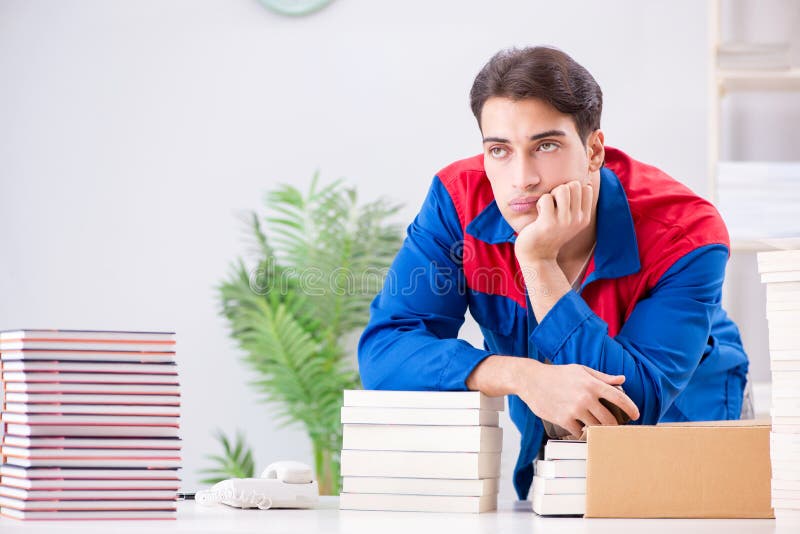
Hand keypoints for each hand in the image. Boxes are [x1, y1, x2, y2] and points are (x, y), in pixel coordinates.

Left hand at [514, 180, 592, 263]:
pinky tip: (539, 214)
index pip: (586, 188)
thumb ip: (575, 204)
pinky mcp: (548, 223)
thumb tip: (583, 181)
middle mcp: (577, 219)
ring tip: (546, 208)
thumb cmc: (550, 233)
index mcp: (584, 217)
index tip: (563, 202)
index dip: (571, 189)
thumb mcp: (569, 220)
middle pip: (574, 184)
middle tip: (553, 204)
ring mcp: (564, 222)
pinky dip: (540, 202)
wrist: (537, 255)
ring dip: (551, 195)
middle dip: (560, 189)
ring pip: (562, 189)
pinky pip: (546, 198)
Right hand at [516, 360, 639, 436]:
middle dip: (615, 426)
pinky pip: (579, 432)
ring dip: (598, 430)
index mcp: (592, 384)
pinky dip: (582, 433)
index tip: (635, 415)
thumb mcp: (580, 370)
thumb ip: (602, 377)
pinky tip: (582, 431)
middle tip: (616, 428)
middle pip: (610, 419)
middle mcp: (586, 397)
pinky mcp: (563, 419)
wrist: (531, 380)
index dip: (631, 409)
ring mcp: (575, 409)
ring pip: (595, 427)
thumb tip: (622, 380)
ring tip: (599, 430)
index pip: (619, 398)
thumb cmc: (556, 374)